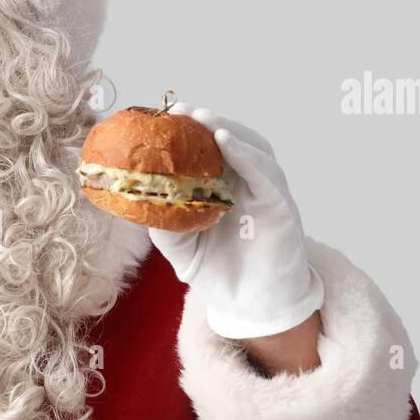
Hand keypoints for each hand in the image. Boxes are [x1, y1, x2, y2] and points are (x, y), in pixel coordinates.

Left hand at [148, 105, 323, 339]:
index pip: (214, 151)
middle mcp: (251, 186)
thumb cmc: (222, 274)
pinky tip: (227, 143)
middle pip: (236, 141)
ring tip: (204, 120)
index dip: (195, 131)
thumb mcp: (183, 249)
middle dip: (211, 122)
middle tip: (184, 110)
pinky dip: (248, 157)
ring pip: (255, 151)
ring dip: (229, 131)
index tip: (169, 115)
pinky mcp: (282, 209)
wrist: (254, 309)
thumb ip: (164, 225)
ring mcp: (268, 195)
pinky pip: (266, 176)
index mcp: (228, 189)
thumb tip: (137, 200)